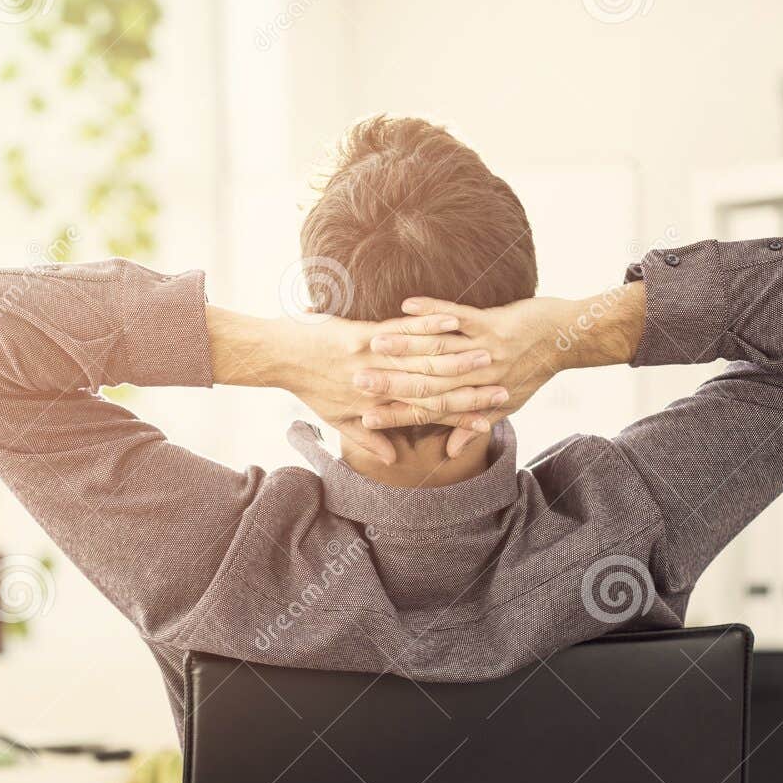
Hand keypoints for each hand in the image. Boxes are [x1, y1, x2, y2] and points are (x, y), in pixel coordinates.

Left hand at [280, 314, 509, 463]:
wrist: (277, 355)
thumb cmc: (307, 385)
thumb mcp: (335, 418)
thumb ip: (366, 439)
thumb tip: (389, 460)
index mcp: (375, 406)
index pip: (427, 414)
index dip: (460, 417)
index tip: (490, 418)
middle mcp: (378, 386)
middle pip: (432, 388)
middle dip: (471, 387)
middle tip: (504, 385)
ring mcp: (370, 359)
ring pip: (421, 358)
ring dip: (457, 354)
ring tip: (489, 352)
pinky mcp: (360, 334)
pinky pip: (400, 328)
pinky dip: (427, 324)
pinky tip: (451, 321)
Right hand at [353, 296, 575, 455]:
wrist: (567, 339)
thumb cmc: (533, 371)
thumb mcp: (504, 404)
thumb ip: (470, 426)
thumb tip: (448, 454)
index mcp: (475, 398)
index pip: (428, 413)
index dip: (396, 417)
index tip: (365, 418)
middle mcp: (477, 379)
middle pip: (426, 385)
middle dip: (389, 383)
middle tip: (356, 382)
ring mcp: (485, 350)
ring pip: (437, 352)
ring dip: (403, 346)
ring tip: (373, 344)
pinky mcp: (493, 323)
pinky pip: (457, 317)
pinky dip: (431, 311)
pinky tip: (406, 305)